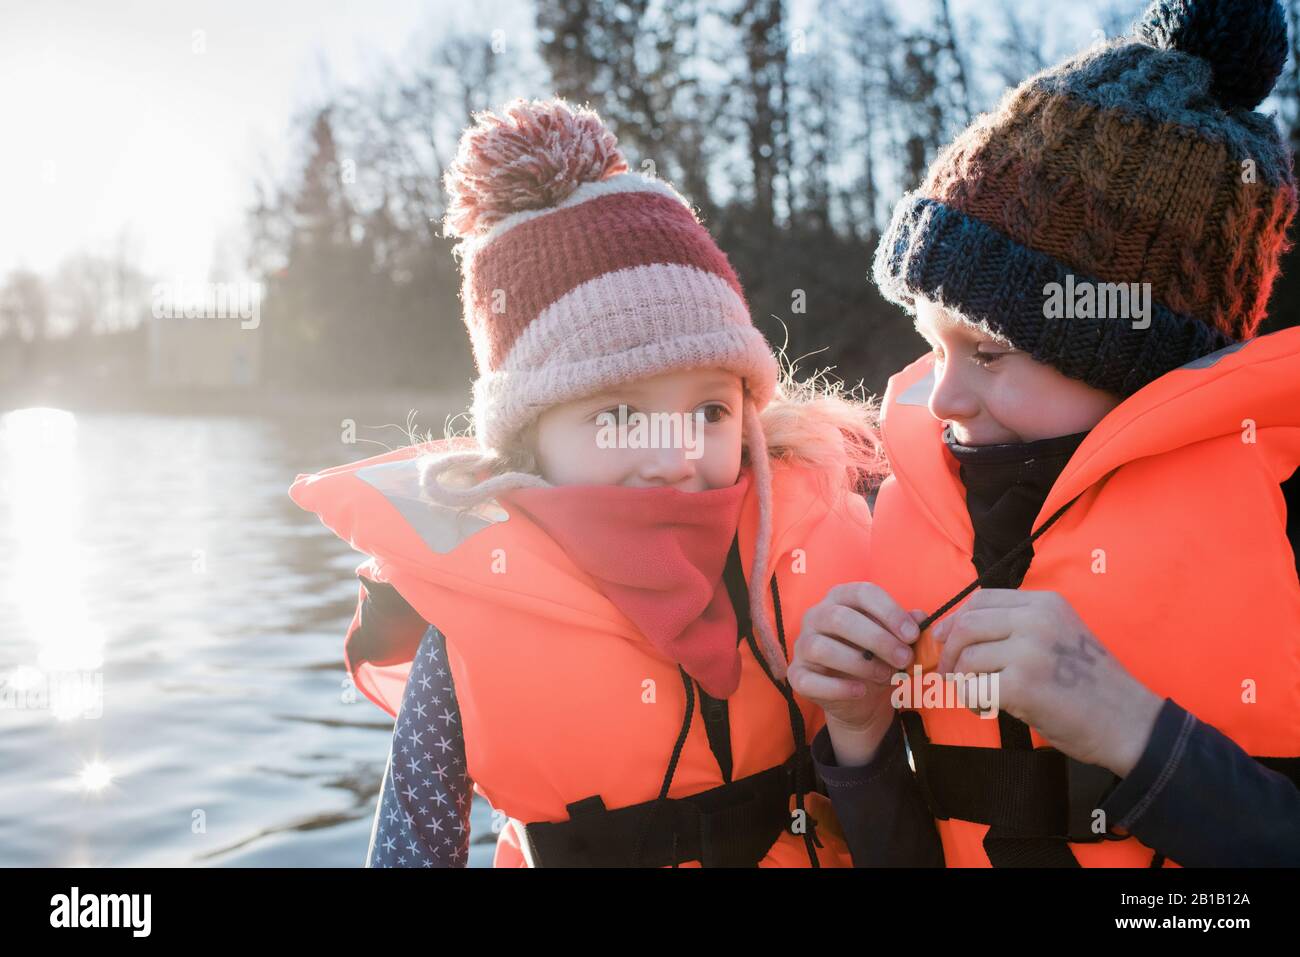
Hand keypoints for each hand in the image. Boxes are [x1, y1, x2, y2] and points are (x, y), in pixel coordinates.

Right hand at [789, 583, 924, 760]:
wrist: (861, 699)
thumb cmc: (877, 659)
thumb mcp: (896, 642)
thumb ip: (907, 628)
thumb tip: (921, 618)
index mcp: (840, 599)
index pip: (861, 592)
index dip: (889, 611)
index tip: (912, 634)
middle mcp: (816, 616)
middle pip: (839, 618)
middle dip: (877, 639)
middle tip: (904, 659)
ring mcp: (802, 646)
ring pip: (821, 648)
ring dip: (859, 663)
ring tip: (886, 675)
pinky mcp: (797, 675)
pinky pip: (810, 680)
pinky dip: (838, 687)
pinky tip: (861, 691)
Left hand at [932, 589, 1162, 775]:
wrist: (1130, 724)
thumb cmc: (1091, 685)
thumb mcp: (1061, 635)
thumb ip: (1019, 626)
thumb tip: (960, 631)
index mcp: (1045, 603)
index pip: (980, 599)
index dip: (955, 621)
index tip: (945, 640)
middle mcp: (1036, 619)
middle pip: (966, 625)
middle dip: (948, 652)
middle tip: (949, 674)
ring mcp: (1029, 651)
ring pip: (966, 658)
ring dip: (961, 681)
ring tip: (978, 695)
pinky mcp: (1022, 685)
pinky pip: (973, 688)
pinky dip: (971, 701)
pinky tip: (986, 708)